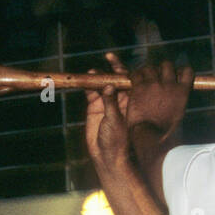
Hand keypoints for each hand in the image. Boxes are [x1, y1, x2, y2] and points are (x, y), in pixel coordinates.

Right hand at [84, 52, 131, 174]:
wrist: (107, 156)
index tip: (115, 59)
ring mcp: (106, 103)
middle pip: (115, 79)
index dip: (121, 68)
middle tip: (108, 58)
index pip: (127, 80)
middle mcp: (119, 100)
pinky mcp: (94, 108)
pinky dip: (88, 85)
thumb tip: (109, 85)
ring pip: (102, 84)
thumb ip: (111, 102)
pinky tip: (85, 80)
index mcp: (130, 101)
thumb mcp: (115, 120)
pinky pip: (91, 92)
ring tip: (92, 72)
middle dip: (110, 68)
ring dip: (98, 76)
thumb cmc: (117, 140)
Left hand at [126, 60, 192, 136]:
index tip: (175, 74)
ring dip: (147, 71)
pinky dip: (135, 76)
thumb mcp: (178, 113)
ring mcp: (154, 84)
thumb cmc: (163, 129)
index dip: (181, 70)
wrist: (149, 134)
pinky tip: (134, 81)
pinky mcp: (139, 87)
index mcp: (182, 91)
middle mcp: (169, 84)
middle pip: (167, 64)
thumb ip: (179, 99)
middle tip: (156, 75)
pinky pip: (137, 74)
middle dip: (161, 68)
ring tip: (143, 78)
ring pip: (150, 67)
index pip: (188, 71)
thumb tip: (178, 92)